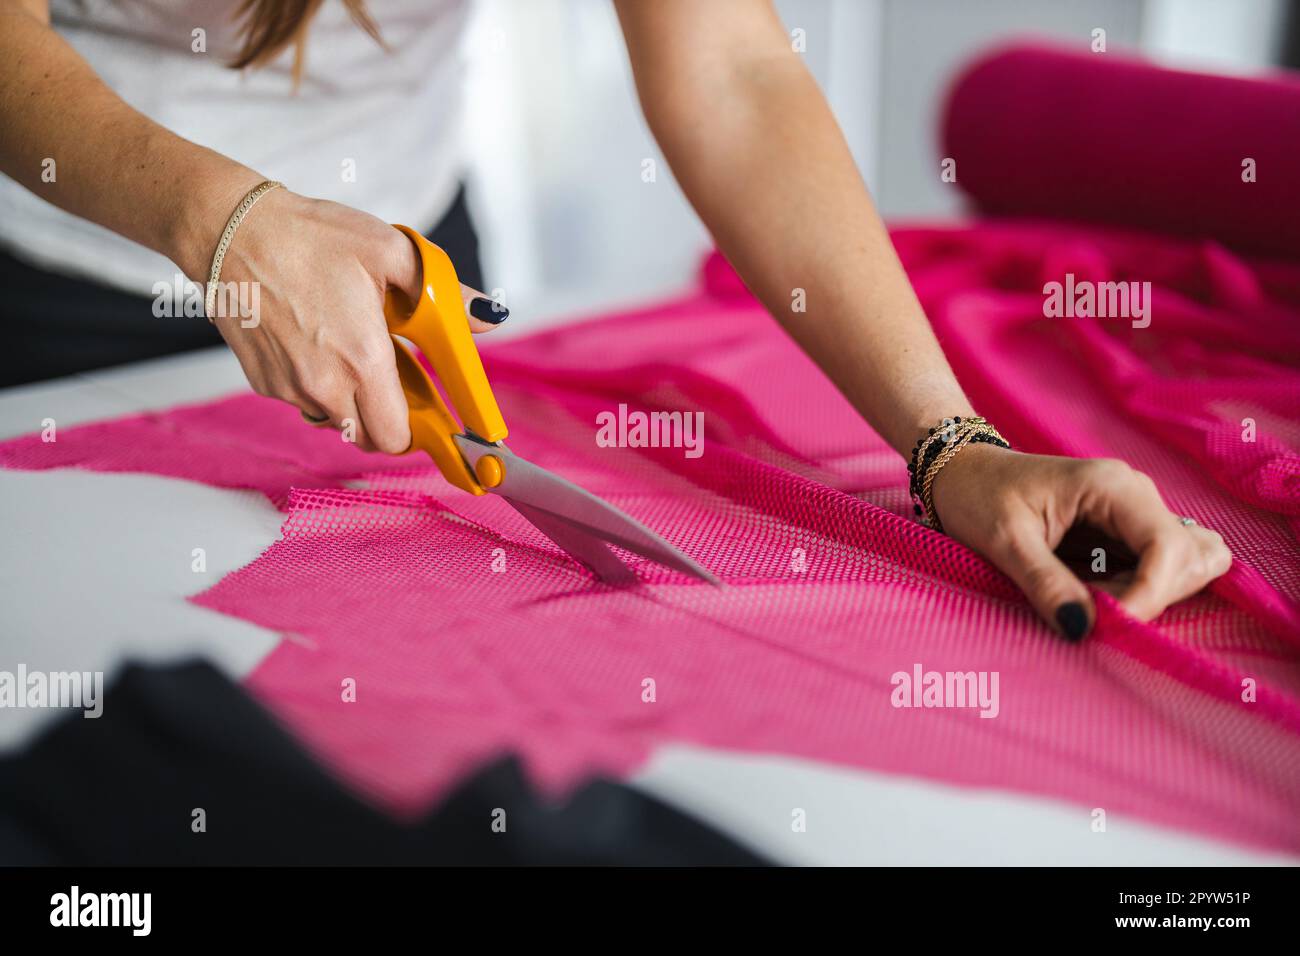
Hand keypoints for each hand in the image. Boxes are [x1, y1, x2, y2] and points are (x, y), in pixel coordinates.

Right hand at [203, 188, 504, 451]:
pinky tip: (317, 342)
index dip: (417, 430)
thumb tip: (489, 317)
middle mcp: (324, 384)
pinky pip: (303, 402)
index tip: (427, 412)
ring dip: (352, 402)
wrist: (231, 229)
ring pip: (335, 422)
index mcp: (362, 359)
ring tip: (351, 351)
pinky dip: (318, 386)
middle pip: (368, 439)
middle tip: (393, 380)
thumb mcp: (391, 252)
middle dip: (388, 419)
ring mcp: (289, 387)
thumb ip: (445, 294)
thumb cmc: (309, 237)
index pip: (396, 437)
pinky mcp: (263, 381)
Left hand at [930, 443, 1232, 639]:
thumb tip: (1082, 628)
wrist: (962, 473)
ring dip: (1151, 595)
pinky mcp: (1126, 534)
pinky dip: (1139, 591)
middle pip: (1190, 558)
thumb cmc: (977, 495)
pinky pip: (1159, 569)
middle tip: (1093, 609)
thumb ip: (1045, 583)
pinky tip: (1096, 594)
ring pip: (1185, 565)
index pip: (1168, 546)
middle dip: (1152, 596)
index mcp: (1113, 486)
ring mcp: (1135, 515)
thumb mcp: (1004, 541)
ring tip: (1093, 599)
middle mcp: (1136, 496)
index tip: (1111, 623)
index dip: (1151, 594)